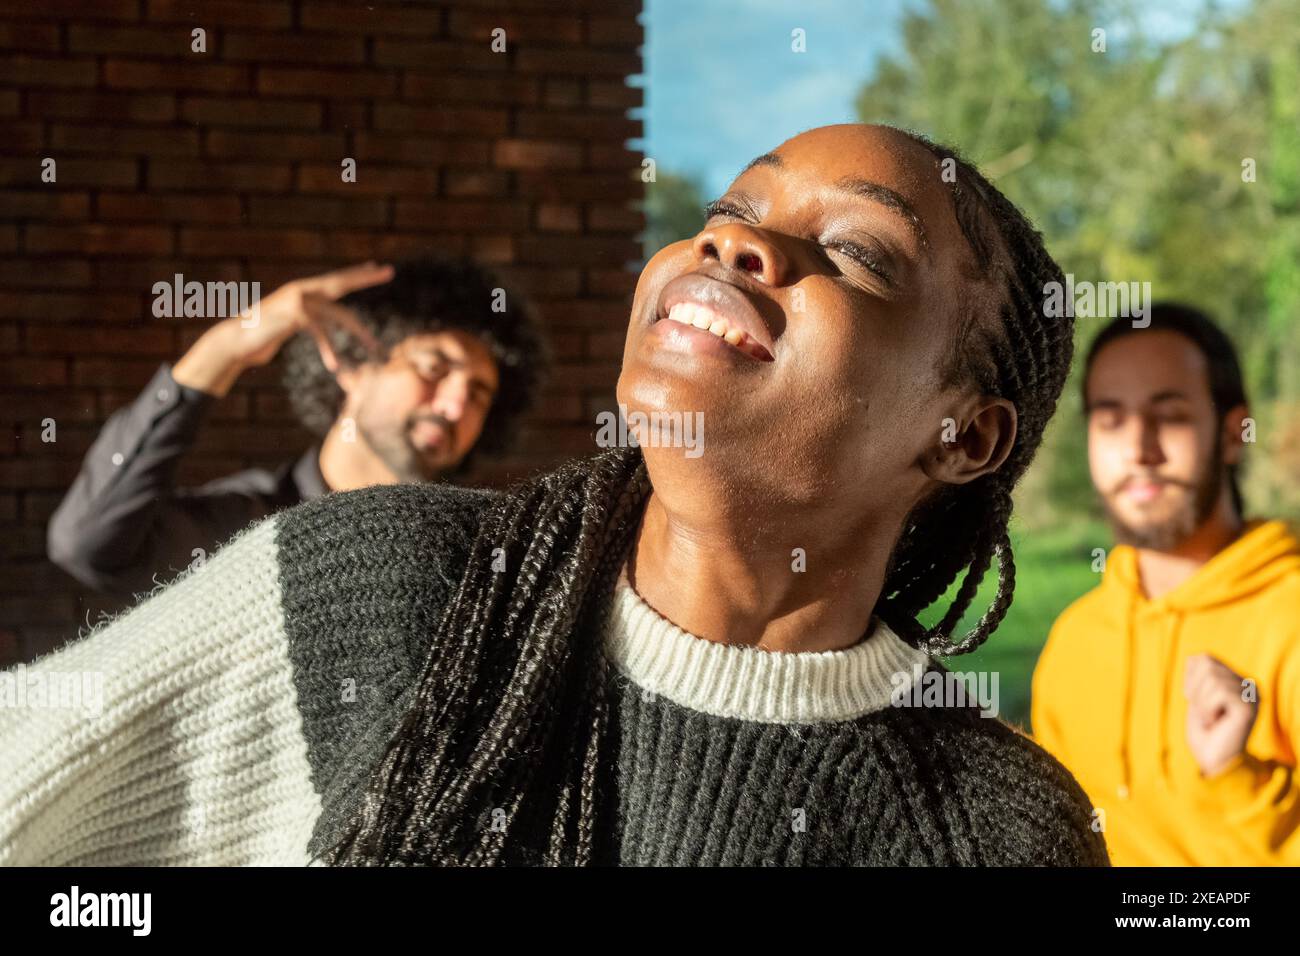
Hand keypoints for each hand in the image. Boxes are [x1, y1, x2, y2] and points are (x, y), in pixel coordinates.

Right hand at [173, 261, 392, 396]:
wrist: (234, 344)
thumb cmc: (261, 339)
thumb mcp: (289, 327)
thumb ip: (307, 320)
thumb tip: (323, 323)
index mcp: (302, 292)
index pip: (335, 281)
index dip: (356, 274)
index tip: (376, 267)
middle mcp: (301, 291)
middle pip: (340, 283)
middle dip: (365, 278)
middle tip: (390, 271)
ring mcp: (297, 300)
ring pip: (338, 314)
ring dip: (359, 332)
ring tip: (376, 348)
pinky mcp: (294, 315)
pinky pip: (321, 333)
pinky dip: (328, 350)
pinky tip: (334, 366)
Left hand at [1184, 653, 1257, 777]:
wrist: (1214, 761)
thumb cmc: (1205, 732)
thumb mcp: (1198, 698)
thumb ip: (1202, 676)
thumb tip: (1195, 656)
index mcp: (1237, 680)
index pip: (1203, 658)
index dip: (1190, 679)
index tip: (1196, 701)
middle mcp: (1249, 684)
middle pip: (1206, 664)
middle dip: (1195, 690)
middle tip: (1205, 712)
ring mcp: (1251, 695)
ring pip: (1211, 678)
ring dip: (1201, 703)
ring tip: (1211, 719)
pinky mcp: (1249, 707)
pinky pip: (1218, 692)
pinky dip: (1207, 709)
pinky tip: (1215, 723)